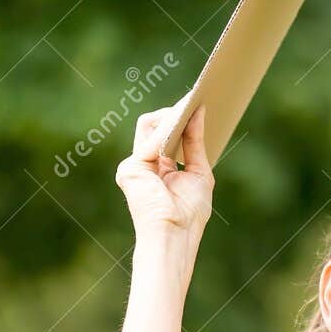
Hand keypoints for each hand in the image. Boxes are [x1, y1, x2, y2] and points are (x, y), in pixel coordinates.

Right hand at [115, 104, 212, 240]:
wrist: (175, 236)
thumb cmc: (189, 214)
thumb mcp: (199, 172)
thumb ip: (195, 142)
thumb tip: (198, 111)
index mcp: (158, 168)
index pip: (165, 134)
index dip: (181, 118)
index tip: (199, 100)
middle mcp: (143, 165)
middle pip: (154, 124)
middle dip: (175, 111)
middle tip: (198, 95)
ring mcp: (134, 166)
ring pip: (150, 125)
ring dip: (173, 114)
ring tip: (193, 102)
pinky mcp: (131, 169)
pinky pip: (152, 140)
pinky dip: (169, 130)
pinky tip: (183, 120)